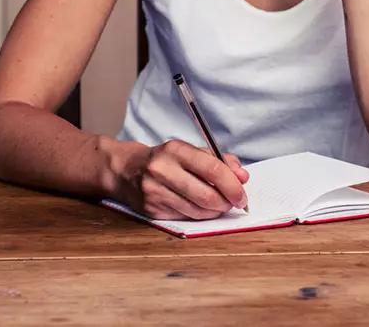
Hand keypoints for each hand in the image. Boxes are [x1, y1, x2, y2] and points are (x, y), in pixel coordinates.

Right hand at [115, 139, 248, 219]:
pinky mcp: (151, 210)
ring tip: (220, 205)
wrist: (126, 170)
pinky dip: (200, 215)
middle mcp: (162, 170)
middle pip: (206, 195)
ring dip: (215, 211)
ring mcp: (155, 192)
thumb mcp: (190, 151)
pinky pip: (185, 218)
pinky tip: (202, 209)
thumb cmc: (165, 160)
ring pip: (197, 211)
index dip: (233, 185)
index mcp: (175, 150)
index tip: (242, 194)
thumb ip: (219, 161)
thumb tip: (242, 176)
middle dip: (227, 202)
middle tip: (235, 203)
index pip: (213, 169)